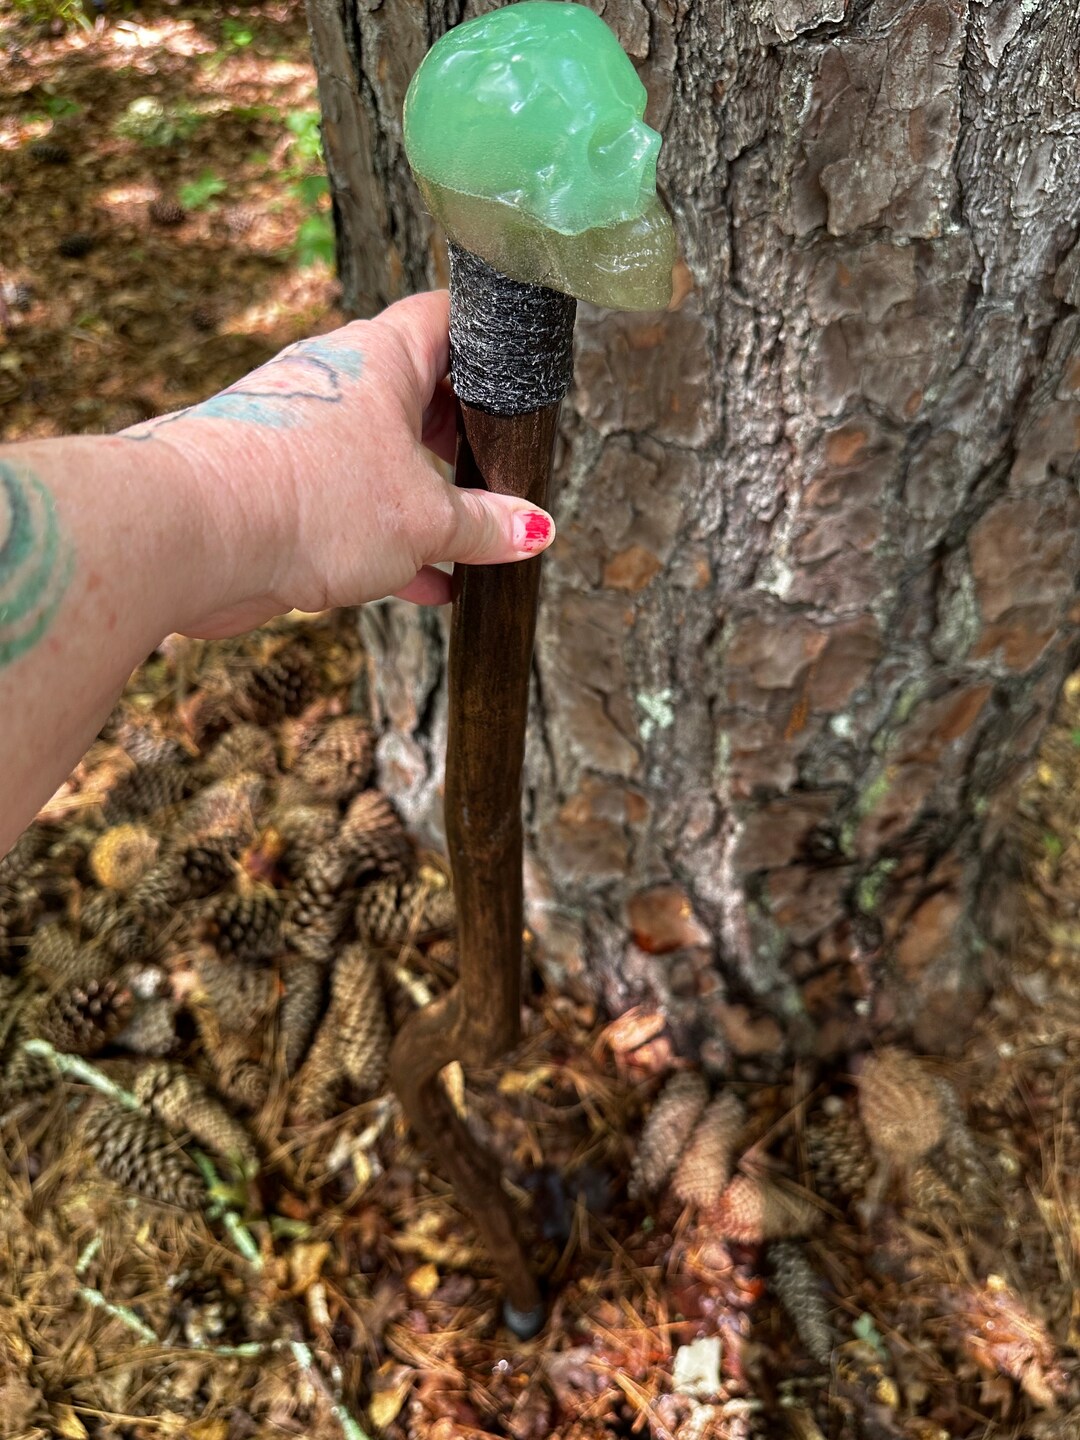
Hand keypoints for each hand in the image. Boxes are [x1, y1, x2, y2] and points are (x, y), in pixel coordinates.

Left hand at [134, 291, 556, 636]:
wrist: (193, 535)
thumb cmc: (311, 498)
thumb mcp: (425, 520)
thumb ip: (485, 525)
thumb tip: (534, 531)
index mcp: (381, 358)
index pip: (446, 320)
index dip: (489, 342)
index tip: (519, 380)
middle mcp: (337, 383)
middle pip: (415, 394)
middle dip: (458, 439)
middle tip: (497, 474)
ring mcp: (302, 435)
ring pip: (379, 459)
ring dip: (422, 500)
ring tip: (467, 542)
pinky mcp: (275, 487)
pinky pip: (345, 507)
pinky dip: (385, 540)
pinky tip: (425, 586)